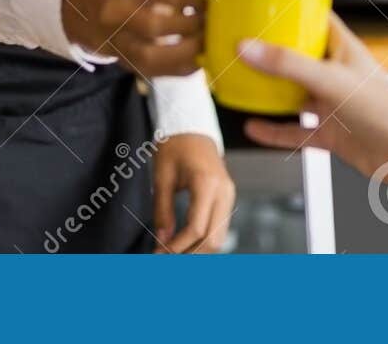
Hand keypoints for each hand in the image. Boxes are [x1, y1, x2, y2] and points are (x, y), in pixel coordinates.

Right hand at [61, 0, 205, 76]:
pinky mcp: (127, 64)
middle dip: (191, 26)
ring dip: (186, 51)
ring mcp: (118, 43)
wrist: (91, 12)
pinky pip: (156, 72)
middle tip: (211, 22)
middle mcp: (117, 16)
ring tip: (207, 40)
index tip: (209, 0)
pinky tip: (199, 56)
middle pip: (155, 26)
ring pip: (150, 56)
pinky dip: (182, 68)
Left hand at [152, 133, 234, 252]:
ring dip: (197, 251)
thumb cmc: (175, 146)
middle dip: (190, 255)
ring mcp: (229, 195)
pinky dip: (203, 240)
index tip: (158, 254)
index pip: (196, 228)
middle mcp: (224, 192)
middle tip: (166, 261)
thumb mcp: (162, 177)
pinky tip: (186, 245)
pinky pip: (219, 227)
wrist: (192, 127)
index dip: (177, 247)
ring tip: (174, 256)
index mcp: (207, 184)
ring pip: (219, 237)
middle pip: (213, 239)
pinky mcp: (227, 197)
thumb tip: (162, 241)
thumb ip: (162, 211)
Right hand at [239, 14, 387, 178]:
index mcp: (343, 49)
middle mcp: (336, 74)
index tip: (262, 5)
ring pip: (294, 94)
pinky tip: (254, 127)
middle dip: (271, 53)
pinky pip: (295, 130)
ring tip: (241, 83)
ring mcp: (333, 104)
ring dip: (270, 91)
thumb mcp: (329, 80)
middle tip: (242, 45)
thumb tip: (249, 47)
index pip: (315, 19)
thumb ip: (287, 65)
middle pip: (298, 57)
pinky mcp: (330, 132)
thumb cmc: (385, 111)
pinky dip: (274, 129)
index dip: (291, 11)